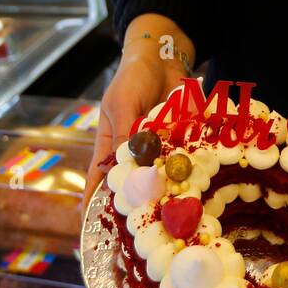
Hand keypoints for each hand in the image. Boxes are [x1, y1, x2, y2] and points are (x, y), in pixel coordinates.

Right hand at [82, 49, 187, 214]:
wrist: (164, 59)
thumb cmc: (133, 78)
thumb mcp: (122, 105)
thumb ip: (125, 134)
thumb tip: (125, 166)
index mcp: (111, 146)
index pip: (98, 180)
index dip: (93, 203)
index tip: (89, 227)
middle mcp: (135, 154)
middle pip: (132, 186)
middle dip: (136, 206)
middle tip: (141, 228)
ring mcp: (159, 150)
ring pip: (161, 179)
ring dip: (167, 192)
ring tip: (170, 214)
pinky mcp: (182, 142)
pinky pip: (187, 161)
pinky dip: (191, 170)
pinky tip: (198, 184)